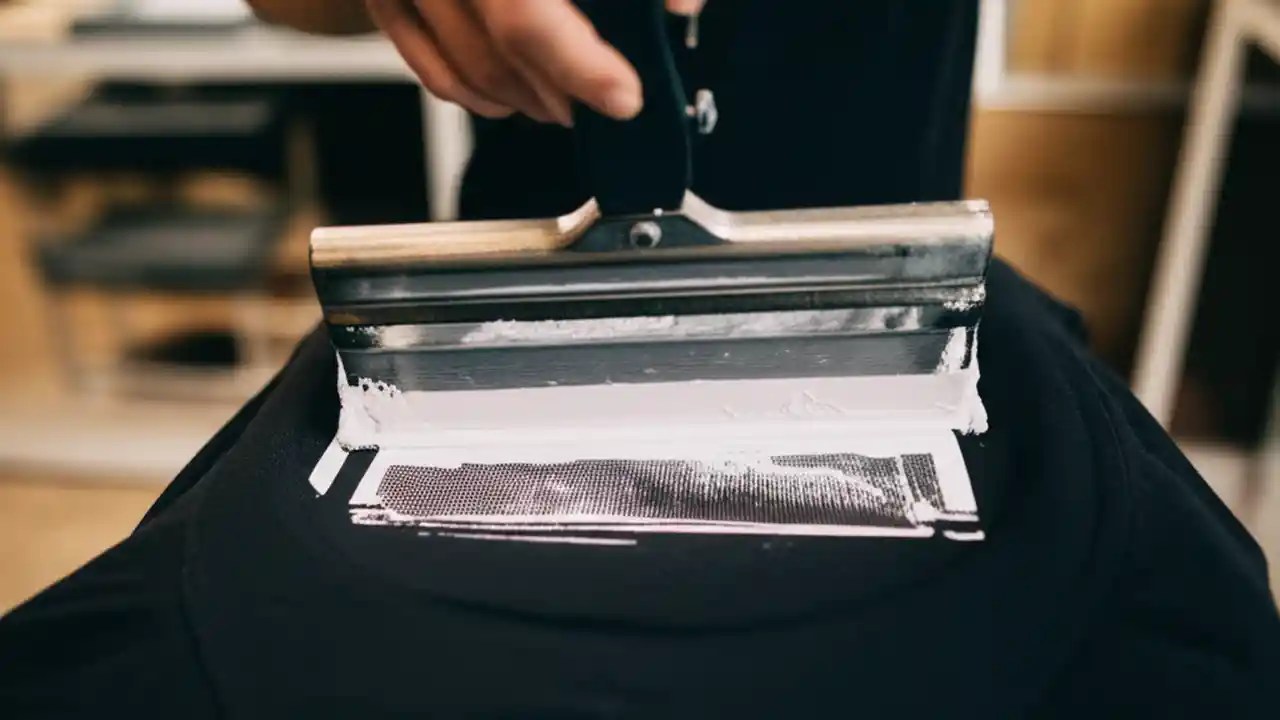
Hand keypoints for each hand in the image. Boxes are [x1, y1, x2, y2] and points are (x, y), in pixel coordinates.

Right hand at [364, 0, 705, 125]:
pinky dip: (476, 93)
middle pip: (502, 49)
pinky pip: (429, 67)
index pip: (525, 16)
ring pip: (468, 68)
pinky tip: (514, 98)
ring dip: (526, 99)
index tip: (624, 96)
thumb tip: (682, 4)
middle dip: (564, 89)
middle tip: (608, 99)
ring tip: (567, 100)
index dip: (582, 66)